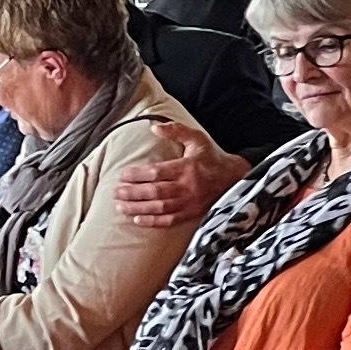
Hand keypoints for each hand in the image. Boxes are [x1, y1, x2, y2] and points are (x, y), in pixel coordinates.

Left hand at [112, 128, 230, 235]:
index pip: (157, 172)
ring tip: (120, 206)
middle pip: (154, 191)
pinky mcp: (192, 213)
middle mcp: (188, 186)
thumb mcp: (197, 139)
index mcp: (187, 167)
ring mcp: (190, 202)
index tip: (122, 175)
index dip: (137, 175)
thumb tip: (153, 128)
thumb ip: (176, 131)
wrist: (234, 177)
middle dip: (132, 193)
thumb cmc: (211, 156)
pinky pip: (170, 220)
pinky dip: (153, 221)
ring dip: (137, 208)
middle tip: (115, 192)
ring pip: (159, 207)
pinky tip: (137, 220)